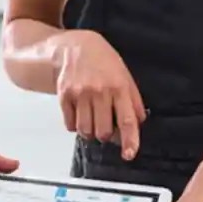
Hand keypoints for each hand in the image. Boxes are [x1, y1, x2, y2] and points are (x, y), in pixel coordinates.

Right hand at [55, 30, 146, 158]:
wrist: (75, 47)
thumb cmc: (104, 62)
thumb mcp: (125, 77)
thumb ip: (133, 101)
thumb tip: (138, 124)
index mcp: (119, 87)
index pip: (127, 120)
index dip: (130, 140)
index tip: (129, 154)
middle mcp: (99, 91)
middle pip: (104, 132)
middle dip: (106, 135)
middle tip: (106, 124)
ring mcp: (80, 94)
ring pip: (86, 132)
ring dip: (90, 132)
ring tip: (93, 118)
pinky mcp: (64, 96)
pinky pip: (70, 125)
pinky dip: (76, 126)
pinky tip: (80, 113)